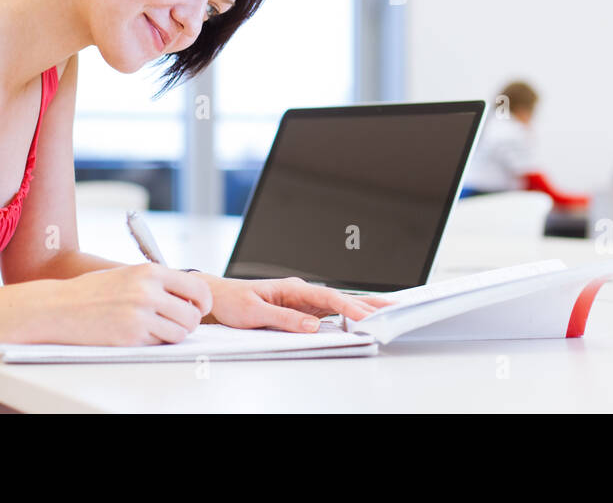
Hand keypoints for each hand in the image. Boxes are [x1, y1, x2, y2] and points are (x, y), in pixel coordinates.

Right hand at [36, 264, 213, 345]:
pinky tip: (138, 333)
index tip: (199, 308)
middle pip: (192, 315)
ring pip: (180, 333)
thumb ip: (157, 281)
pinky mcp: (130, 337)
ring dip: (172, 334)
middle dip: (188, 322)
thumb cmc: (93, 290)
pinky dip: (154, 342)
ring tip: (155, 328)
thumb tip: (189, 293)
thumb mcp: (128, 274)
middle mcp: (148, 292)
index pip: (197, 288)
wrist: (59, 307)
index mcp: (150, 272)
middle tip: (175, 322)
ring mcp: (140, 315)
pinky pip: (158, 344)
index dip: (203, 302)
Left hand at [199, 274, 393, 332]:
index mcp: (292, 288)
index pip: (329, 297)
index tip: (367, 318)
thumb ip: (285, 319)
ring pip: (337, 304)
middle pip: (340, 297)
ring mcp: (303, 300)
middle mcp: (301, 291)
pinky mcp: (301, 309)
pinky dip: (346, 314)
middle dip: (367, 303)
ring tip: (385, 311)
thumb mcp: (256, 313)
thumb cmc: (234, 302)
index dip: (350, 308)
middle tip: (393, 309)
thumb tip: (313, 325)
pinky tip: (359, 318)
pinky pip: (328, 311)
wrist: (219, 298)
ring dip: (360, 309)